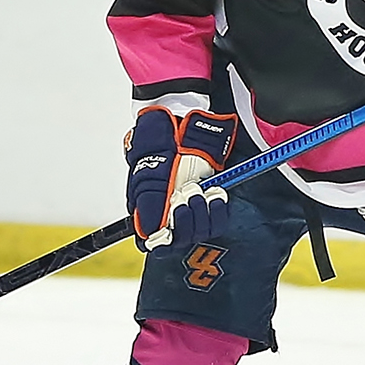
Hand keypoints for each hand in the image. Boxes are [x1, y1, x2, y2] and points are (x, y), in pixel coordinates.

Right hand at [125, 107, 237, 250]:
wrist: (184, 121)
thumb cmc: (161, 140)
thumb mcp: (149, 167)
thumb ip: (148, 200)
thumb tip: (152, 231)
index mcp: (145, 207)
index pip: (152, 242)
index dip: (163, 240)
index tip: (170, 224)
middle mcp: (167, 212)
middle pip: (179, 240)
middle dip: (187, 220)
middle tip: (189, 194)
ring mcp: (189, 208)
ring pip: (199, 232)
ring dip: (203, 214)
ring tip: (201, 191)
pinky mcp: (209, 203)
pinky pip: (216, 222)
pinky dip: (218, 211)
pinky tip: (216, 194)